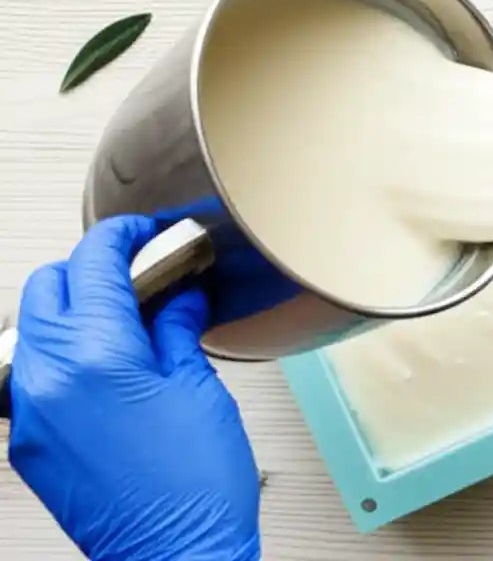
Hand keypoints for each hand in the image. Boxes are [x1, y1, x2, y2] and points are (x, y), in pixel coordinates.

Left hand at [8, 216, 260, 560]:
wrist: (174, 556)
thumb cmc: (195, 488)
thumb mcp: (200, 390)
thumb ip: (175, 333)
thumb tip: (176, 301)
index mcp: (95, 356)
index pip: (92, 263)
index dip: (123, 236)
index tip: (144, 233)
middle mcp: (48, 378)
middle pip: (47, 286)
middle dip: (91, 268)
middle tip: (138, 272)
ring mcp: (28, 412)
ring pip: (33, 328)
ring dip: (72, 310)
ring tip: (123, 320)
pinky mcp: (25, 442)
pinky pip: (30, 375)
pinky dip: (62, 355)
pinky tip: (106, 368)